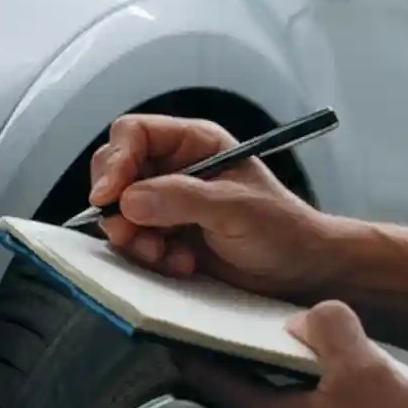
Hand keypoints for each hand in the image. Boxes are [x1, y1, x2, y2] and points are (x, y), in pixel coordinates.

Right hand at [89, 114, 340, 296]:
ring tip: (166, 255)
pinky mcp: (163, 237)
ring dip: (133, 238)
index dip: (115, 161)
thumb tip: (127, 200)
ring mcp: (164, 204)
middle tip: (127, 233)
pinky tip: (180, 265)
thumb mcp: (235, 208)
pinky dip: (147, 257)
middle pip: (114, 171)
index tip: (108, 196)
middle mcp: (172, 168)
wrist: (299, 273)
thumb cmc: (281, 228)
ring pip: (118, 212)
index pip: (133, 134)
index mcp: (192, 143)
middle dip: (115, 205)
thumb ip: (182, 199)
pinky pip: (132, 242)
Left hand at [177, 301, 407, 407]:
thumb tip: (308, 316)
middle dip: (242, 340)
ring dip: (284, 360)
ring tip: (305, 328)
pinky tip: (344, 368)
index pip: (203, 369)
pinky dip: (315, 382)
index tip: (182, 307)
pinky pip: (311, 407)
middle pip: (241, 377)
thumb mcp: (361, 369)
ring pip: (278, 392)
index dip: (187, 335)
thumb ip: (331, 330)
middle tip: (247, 305)